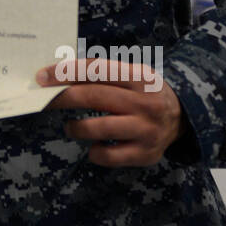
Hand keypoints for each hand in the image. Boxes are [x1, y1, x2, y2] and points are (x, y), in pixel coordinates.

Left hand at [36, 58, 186, 166]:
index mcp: (140, 77)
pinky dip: (94, 152)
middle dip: (63, 97)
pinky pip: (109, 156)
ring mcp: (146, 130)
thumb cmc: (143, 92)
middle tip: (44, 100)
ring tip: (70, 127)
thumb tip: (57, 75)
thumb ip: (101, 74)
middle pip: (95, 97)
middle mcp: (145, 103)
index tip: (42, 76)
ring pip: (99, 128)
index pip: (97, 69)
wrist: (182, 117)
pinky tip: (93, 146)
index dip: (67, 71)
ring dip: (76, 127)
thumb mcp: (131, 75)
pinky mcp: (145, 154)